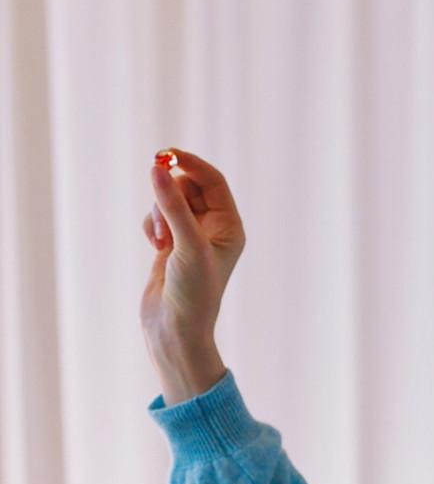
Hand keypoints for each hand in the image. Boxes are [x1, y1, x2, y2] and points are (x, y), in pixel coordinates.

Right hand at [140, 149, 244, 404]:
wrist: (176, 329)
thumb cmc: (193, 292)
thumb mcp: (186, 245)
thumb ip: (173, 206)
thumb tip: (159, 168)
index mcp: (231, 227)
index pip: (213, 182)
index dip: (191, 164)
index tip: (166, 154)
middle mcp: (215, 229)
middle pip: (190, 187)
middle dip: (171, 194)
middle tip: (161, 209)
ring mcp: (192, 236)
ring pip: (170, 201)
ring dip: (159, 212)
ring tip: (160, 239)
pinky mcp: (171, 244)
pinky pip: (158, 217)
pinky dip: (152, 224)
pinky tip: (154, 244)